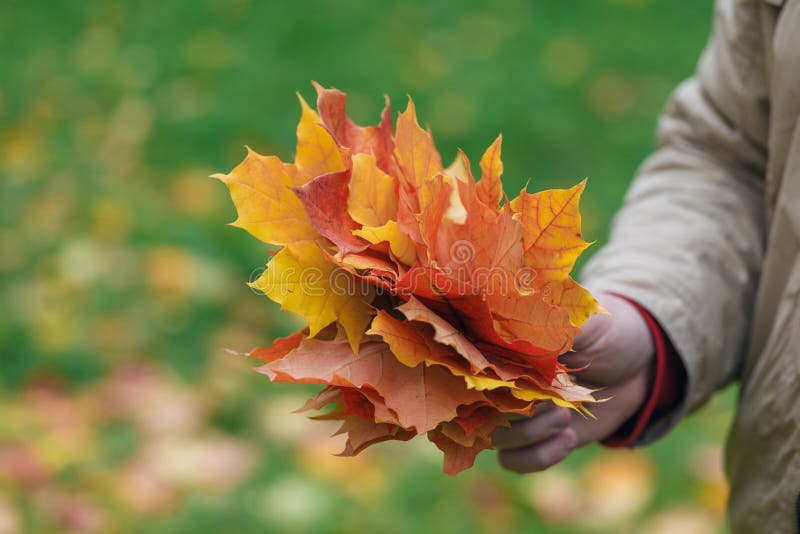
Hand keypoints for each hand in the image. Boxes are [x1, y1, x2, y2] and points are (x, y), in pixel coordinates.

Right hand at [492, 293, 655, 473]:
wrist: (640, 364)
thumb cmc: (606, 333)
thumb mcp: (584, 323)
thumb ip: (550, 328)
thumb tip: (515, 330)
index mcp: (504, 348)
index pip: (474, 368)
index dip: (490, 381)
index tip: (522, 383)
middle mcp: (504, 382)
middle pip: (481, 409)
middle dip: (516, 413)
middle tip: (556, 405)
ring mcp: (519, 413)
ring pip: (497, 439)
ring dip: (530, 436)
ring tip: (566, 420)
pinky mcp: (537, 438)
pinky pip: (513, 461)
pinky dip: (537, 457)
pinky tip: (569, 440)